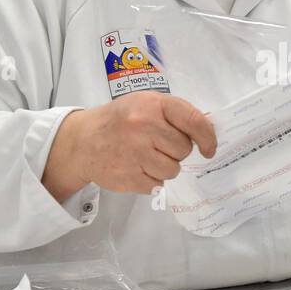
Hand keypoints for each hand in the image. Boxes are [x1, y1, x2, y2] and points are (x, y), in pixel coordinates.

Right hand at [42, 92, 217, 200]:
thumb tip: (208, 131)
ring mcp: (135, 153)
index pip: (193, 120)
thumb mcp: (145, 104)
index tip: (209, 149)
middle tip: (156, 145)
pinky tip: (135, 167)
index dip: (207, 137)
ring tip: (144, 157)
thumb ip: (175, 114)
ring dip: (163, 167)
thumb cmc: (120, 120)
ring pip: (173, 170)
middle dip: (175, 151)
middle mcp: (143, 126)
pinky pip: (157, 185)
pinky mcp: (128, 176)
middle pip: (183, 149)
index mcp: (152, 104)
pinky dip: (150, 179)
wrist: (81, 141)